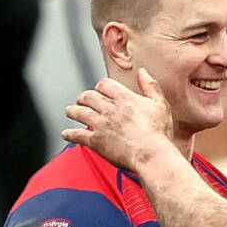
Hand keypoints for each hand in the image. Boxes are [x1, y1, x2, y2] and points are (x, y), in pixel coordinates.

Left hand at [63, 71, 178, 171]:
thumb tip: (143, 72)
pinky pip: (77, 135)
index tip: (100, 90)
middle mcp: (109, 108)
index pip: (105, 84)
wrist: (151, 155)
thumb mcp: (160, 104)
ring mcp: (101, 125)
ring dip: (73, 111)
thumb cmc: (158, 132)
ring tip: (70, 111)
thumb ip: (150, 86)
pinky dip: (70, 133)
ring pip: (80, 112)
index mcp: (124, 98)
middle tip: (81, 99)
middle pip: (89, 96)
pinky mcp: (96, 141)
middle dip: (83, 97)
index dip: (100, 86)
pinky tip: (66, 134)